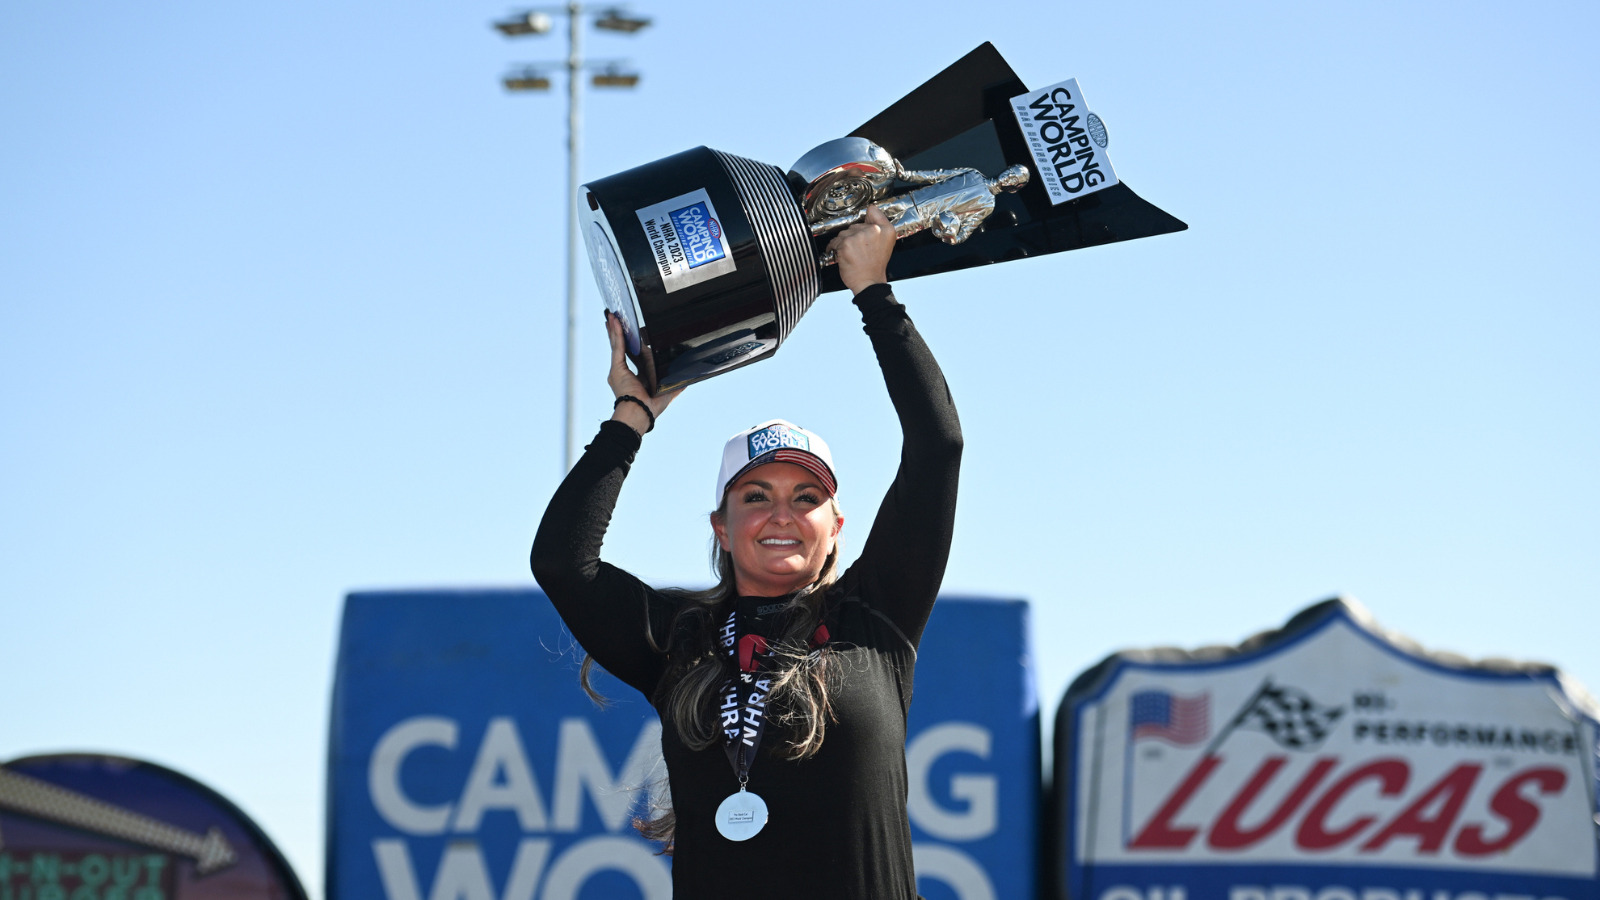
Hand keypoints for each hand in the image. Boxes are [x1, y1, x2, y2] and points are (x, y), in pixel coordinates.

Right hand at [605, 311, 679, 432]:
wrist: (640, 413)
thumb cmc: (651, 407)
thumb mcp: (667, 391)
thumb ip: (676, 383)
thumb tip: (689, 378)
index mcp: (634, 377)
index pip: (633, 355)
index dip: (632, 343)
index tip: (632, 332)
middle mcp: (623, 372)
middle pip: (621, 347)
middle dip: (618, 333)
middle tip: (615, 318)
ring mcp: (618, 369)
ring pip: (617, 344)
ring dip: (615, 329)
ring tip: (612, 315)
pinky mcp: (616, 368)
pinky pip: (617, 346)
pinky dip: (616, 333)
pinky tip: (614, 322)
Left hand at [825, 205, 894, 294]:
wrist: (869, 283)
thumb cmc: (874, 267)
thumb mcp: (886, 244)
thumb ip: (880, 225)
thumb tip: (870, 210)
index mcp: (886, 230)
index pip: (873, 210)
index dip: (866, 217)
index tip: (864, 222)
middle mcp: (874, 230)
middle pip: (854, 225)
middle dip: (853, 236)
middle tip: (858, 250)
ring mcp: (859, 236)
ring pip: (843, 233)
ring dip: (843, 243)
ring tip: (852, 254)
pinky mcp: (846, 244)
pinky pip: (835, 242)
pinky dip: (834, 249)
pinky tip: (842, 256)